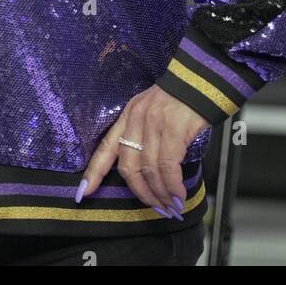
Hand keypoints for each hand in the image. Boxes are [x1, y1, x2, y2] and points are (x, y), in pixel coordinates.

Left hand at [76, 85, 209, 217]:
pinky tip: (179, 194)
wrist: (202, 77)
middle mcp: (136, 118)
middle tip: (155, 207)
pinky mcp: (173, 128)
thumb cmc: (181, 98)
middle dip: (141, 192)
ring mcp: (153, 123)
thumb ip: (145, 135)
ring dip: (160, 193)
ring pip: (149, 170)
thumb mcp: (153, 111)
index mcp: (128, 115)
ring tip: (171, 206)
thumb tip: (148, 172)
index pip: (106, 147)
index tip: (83, 192)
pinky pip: (168, 166)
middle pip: (128, 166)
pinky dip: (173, 185)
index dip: (94, 172)